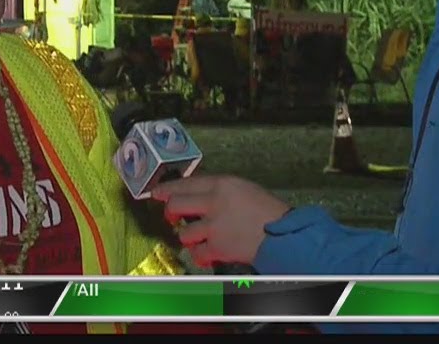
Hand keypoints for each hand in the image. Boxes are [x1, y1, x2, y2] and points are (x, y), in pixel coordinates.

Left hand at [151, 174, 291, 267]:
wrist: (281, 233)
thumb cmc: (267, 209)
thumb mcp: (243, 189)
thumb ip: (220, 191)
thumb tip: (198, 196)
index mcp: (222, 184)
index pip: (186, 183)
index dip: (168, 188)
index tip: (157, 193)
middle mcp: (213, 202)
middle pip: (176, 204)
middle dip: (170, 212)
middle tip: (171, 217)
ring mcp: (213, 226)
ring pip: (184, 233)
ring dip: (189, 237)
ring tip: (199, 238)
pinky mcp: (216, 247)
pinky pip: (197, 253)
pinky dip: (201, 255)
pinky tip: (208, 253)